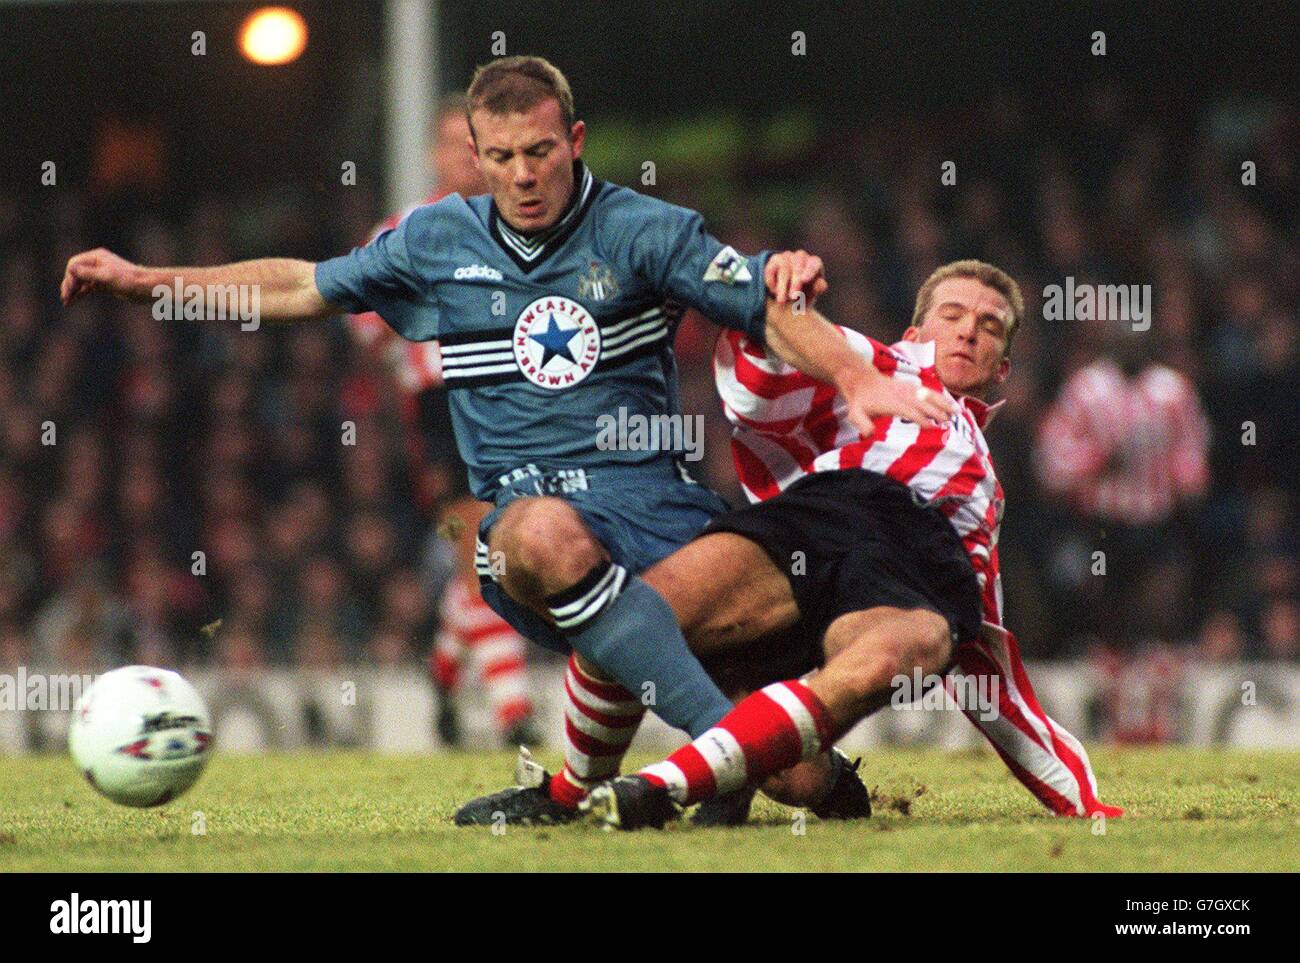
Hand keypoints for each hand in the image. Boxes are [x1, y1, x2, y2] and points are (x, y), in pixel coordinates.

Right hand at [60, 248, 144, 305]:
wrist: (146, 288)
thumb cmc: (128, 280)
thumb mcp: (106, 276)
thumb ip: (88, 273)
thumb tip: (70, 268)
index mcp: (96, 257)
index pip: (75, 264)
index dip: (70, 277)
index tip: (70, 290)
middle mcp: (97, 263)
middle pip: (76, 273)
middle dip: (69, 285)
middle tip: (65, 298)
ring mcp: (100, 274)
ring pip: (81, 281)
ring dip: (73, 290)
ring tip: (66, 302)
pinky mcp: (104, 284)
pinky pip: (88, 288)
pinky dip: (80, 294)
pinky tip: (72, 301)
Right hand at [765, 249, 826, 304]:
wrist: (788, 295)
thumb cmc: (804, 293)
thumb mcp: (812, 293)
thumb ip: (818, 288)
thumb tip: (821, 285)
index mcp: (814, 263)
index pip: (814, 263)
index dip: (809, 271)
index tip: (804, 280)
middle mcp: (801, 256)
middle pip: (798, 265)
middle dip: (795, 282)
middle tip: (793, 297)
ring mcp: (787, 256)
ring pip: (784, 268)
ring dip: (782, 286)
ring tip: (781, 301)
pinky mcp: (774, 260)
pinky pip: (771, 269)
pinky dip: (772, 281)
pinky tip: (773, 292)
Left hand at [838, 368, 955, 437]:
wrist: (861, 380)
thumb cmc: (860, 401)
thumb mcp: (856, 414)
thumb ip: (863, 424)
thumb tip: (870, 434)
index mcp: (893, 403)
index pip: (911, 412)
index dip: (921, 419)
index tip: (932, 428)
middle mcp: (903, 395)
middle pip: (924, 403)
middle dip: (938, 412)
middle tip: (950, 422)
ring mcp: (908, 389)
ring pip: (930, 396)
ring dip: (943, 403)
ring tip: (956, 411)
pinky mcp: (911, 386)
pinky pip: (928, 391)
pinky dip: (940, 396)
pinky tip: (949, 402)